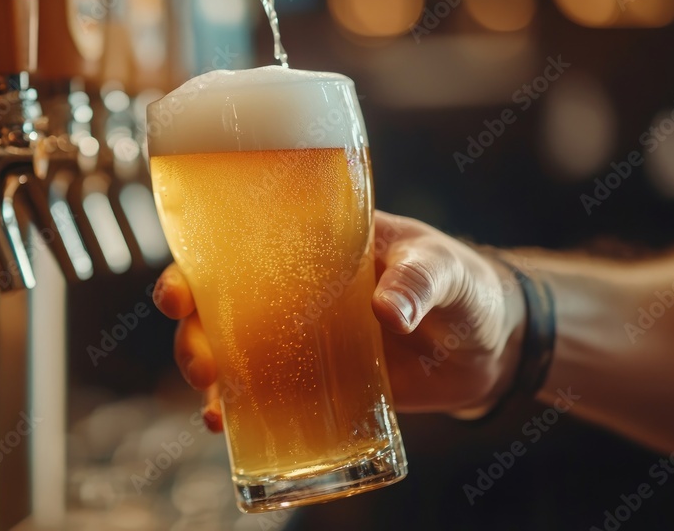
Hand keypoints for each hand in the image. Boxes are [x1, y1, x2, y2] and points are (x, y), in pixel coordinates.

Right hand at [153, 211, 525, 431]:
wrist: (494, 344)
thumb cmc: (466, 286)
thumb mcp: (445, 269)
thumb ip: (420, 281)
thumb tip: (387, 312)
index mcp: (314, 249)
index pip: (240, 248)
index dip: (195, 267)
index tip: (179, 290)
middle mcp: (295, 294)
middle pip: (219, 308)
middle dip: (192, 333)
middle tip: (200, 358)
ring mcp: (305, 343)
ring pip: (232, 355)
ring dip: (207, 374)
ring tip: (213, 400)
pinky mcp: (321, 385)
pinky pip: (267, 397)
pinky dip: (239, 412)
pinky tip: (224, 425)